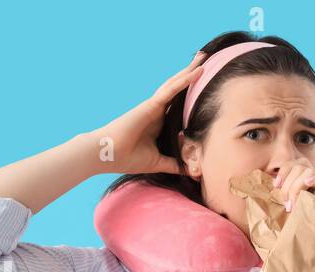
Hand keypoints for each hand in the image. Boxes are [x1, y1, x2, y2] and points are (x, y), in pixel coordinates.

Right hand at [88, 51, 206, 174]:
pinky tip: (198, 71)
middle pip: (178, 89)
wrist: (108, 154)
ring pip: (176, 84)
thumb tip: (191, 171)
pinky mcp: (151, 105)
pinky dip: (185, 80)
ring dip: (190, 70)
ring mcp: (154, 106)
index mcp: (159, 122)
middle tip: (207, 61)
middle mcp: (157, 111)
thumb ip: (174, 163)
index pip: (179, 105)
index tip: (205, 86)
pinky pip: (172, 90)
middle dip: (191, 75)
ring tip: (204, 57)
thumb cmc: (127, 158)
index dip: (191, 94)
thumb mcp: (158, 162)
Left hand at [273, 157, 314, 215]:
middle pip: (297, 168)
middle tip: (287, 204)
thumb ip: (289, 197)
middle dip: (288, 186)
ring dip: (297, 188)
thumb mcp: (300, 204)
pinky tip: (309, 183)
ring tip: (294, 205)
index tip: (276, 186)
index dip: (282, 172)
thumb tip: (272, 196)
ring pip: (308, 171)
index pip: (291, 164)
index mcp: (305, 175)